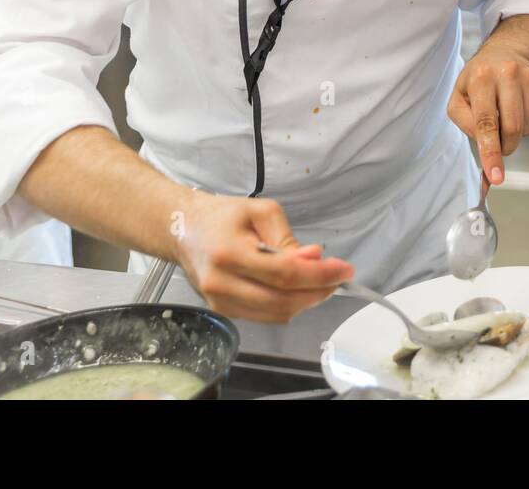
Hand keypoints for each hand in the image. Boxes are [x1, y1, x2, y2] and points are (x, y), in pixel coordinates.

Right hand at [173, 192, 353, 322]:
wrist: (184, 230)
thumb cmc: (223, 217)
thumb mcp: (261, 212)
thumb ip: (288, 238)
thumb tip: (314, 259)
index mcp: (229, 253)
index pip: (283, 274)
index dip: (319, 275)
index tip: (344, 270)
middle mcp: (221, 283)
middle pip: (282, 301)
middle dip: (318, 292)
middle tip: (337, 277)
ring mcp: (220, 302)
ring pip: (277, 314)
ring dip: (306, 301)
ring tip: (319, 280)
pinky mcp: (224, 311)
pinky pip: (266, 316)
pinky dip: (288, 305)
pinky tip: (296, 287)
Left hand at [448, 44, 528, 185]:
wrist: (505, 52)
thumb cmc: (477, 80)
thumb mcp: (459, 97)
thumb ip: (465, 124)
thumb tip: (485, 152)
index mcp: (481, 78)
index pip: (486, 123)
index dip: (491, 152)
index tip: (495, 176)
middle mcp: (507, 73)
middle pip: (512, 128)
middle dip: (505, 147)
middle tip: (498, 145)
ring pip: (527, 127)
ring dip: (516, 133)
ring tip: (505, 115)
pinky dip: (528, 124)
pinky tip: (519, 108)